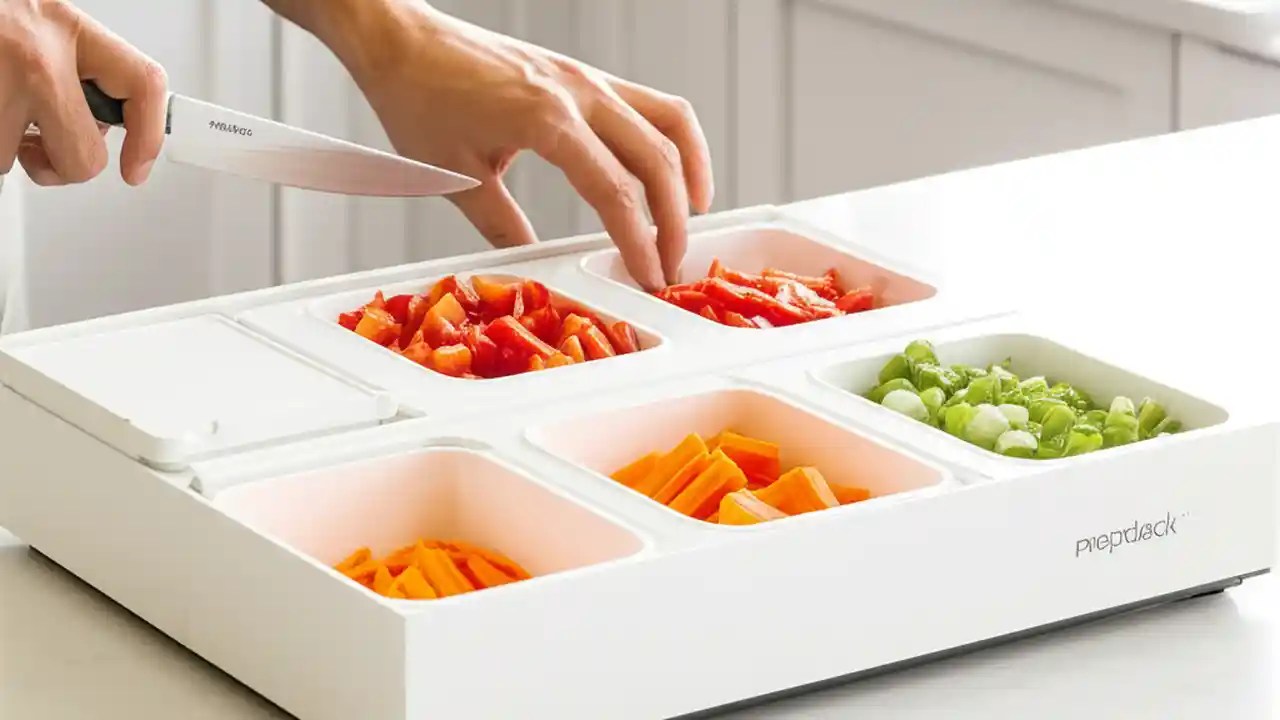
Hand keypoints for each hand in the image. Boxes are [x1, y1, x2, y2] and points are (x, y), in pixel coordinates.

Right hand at [0, 0, 166, 185]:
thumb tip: (100, 125)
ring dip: (1, 147)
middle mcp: (33, 54)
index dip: (149, 136)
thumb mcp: (39, 22)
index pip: (144, 83)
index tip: (136, 169)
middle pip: (81, 156)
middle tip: (39, 148)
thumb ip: (74, 67)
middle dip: (59, 165)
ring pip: (12, 161)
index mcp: (66, 27)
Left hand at [279, 0, 713, 290]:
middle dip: (673, 219)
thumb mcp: (458, 177)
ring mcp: (587, 78)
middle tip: (669, 264)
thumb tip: (539, 266)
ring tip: (693, 217)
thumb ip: (503, 227)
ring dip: (691, 171)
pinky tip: (670, 170)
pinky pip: (650, 103)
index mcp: (546, 119)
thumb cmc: (418, 100)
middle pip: (658, 158)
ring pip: (670, 120)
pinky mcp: (584, 76)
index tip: (647, 274)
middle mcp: (578, 92)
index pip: (615, 190)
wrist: (403, 40)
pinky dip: (672, 140)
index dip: (639, 239)